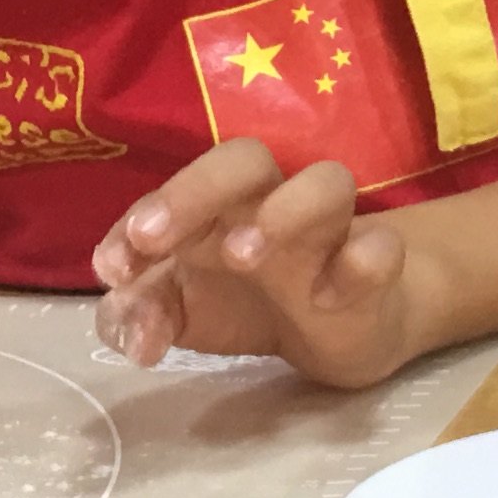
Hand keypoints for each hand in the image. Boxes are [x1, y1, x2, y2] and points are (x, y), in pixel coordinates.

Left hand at [89, 140, 418, 389]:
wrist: (343, 330)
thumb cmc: (247, 305)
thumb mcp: (182, 314)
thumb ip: (142, 318)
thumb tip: (134, 339)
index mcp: (216, 209)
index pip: (176, 190)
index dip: (140, 219)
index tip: (114, 269)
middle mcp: (272, 205)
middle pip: (245, 159)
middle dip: (196, 189)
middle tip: (154, 238)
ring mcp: (331, 232)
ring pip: (327, 182)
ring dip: (282, 211)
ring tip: (240, 256)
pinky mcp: (377, 266)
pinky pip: (383, 245)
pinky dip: (359, 261)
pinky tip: (324, 298)